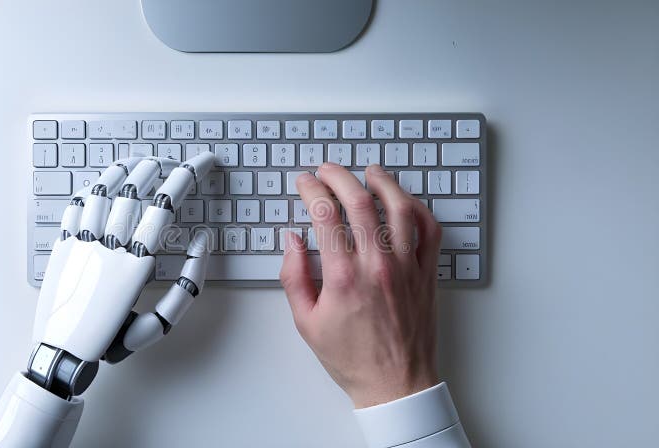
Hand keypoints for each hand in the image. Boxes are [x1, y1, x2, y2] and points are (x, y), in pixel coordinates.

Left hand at [31, 154, 213, 392]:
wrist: (59, 354)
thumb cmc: (110, 341)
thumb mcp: (157, 325)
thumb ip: (187, 289)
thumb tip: (202, 244)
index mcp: (136, 263)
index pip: (168, 202)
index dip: (189, 174)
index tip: (203, 162)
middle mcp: (109, 246)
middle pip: (136, 187)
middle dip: (159, 166)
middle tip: (171, 163)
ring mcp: (82, 242)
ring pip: (104, 188)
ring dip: (125, 168)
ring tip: (140, 162)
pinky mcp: (63, 246)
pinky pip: (76, 204)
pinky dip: (93, 186)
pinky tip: (103, 182)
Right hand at [280, 163, 441, 408]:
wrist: (395, 385)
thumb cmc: (351, 358)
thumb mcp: (305, 322)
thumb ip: (293, 276)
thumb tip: (292, 240)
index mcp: (343, 277)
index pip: (325, 214)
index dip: (312, 189)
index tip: (305, 183)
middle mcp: (377, 266)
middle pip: (360, 201)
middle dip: (339, 176)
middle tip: (328, 170)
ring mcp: (407, 268)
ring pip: (399, 207)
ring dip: (383, 182)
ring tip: (369, 171)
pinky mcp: (427, 274)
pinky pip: (430, 230)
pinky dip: (418, 208)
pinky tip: (403, 201)